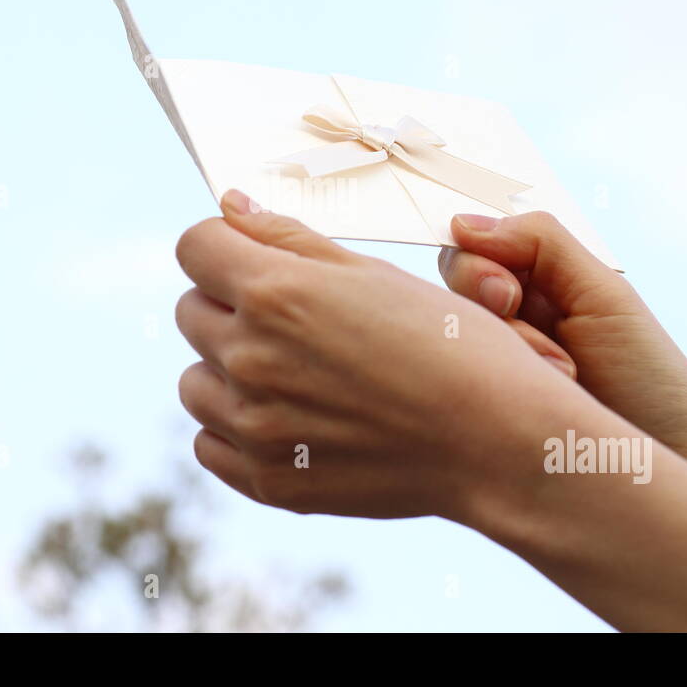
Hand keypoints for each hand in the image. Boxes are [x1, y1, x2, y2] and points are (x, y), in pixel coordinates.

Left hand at [173, 190, 594, 521]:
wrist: (496, 440)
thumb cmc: (449, 342)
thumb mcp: (372, 273)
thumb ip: (287, 238)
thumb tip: (229, 207)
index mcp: (274, 293)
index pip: (193, 247)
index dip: (224, 246)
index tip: (255, 260)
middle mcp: (250, 357)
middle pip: (190, 311)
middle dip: (230, 306)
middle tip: (296, 322)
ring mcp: (253, 426)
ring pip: (194, 383)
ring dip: (227, 371)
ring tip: (296, 375)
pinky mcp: (266, 480)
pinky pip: (209, 442)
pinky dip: (236, 429)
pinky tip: (291, 419)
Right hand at [439, 211, 686, 544]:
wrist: (668, 459)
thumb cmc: (648, 377)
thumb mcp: (603, 294)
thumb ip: (541, 244)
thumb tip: (466, 223)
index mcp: (540, 281)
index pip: (476, 246)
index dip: (477, 256)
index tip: (505, 285)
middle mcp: (511, 316)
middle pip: (455, 278)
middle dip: (485, 292)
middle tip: (512, 308)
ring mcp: (496, 358)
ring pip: (459, 325)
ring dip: (511, 343)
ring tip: (560, 371)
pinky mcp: (484, 403)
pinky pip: (461, 374)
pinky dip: (503, 380)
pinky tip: (542, 396)